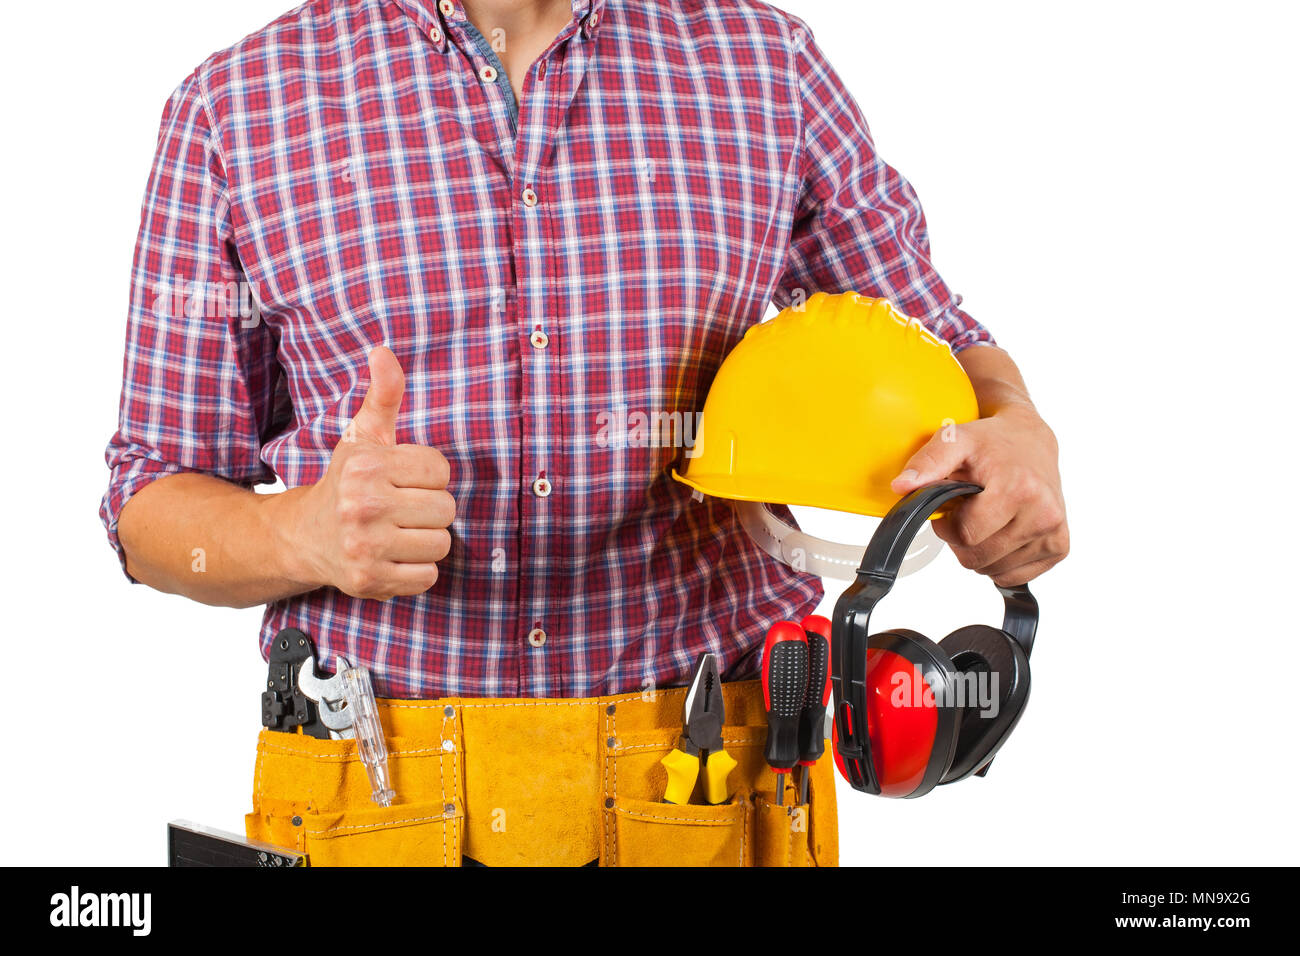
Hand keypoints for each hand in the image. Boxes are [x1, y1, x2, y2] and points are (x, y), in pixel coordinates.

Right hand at [291, 347, 455, 599]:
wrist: (304, 537)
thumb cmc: (346, 482)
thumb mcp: (363, 436)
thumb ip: (383, 395)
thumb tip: (384, 351)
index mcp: (365, 466)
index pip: (440, 471)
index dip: (428, 476)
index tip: (403, 480)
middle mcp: (362, 507)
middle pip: (446, 510)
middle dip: (430, 509)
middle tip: (401, 509)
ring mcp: (364, 547)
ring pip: (441, 544)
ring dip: (426, 541)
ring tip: (398, 533)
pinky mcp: (369, 581)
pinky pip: (428, 577)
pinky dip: (416, 571)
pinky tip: (393, 557)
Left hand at [890, 406, 1066, 586]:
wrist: (1031, 440)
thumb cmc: (992, 442)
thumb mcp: (955, 440)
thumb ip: (927, 463)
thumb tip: (902, 487)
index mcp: (1019, 489)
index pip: (966, 536)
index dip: (948, 526)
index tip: (950, 508)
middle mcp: (1043, 513)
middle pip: (978, 557)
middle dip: (963, 539)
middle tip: (969, 512)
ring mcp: (1054, 533)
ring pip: (994, 571)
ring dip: (981, 550)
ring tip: (989, 517)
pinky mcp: (1060, 547)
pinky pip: (1014, 576)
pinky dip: (1000, 560)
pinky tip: (1003, 530)